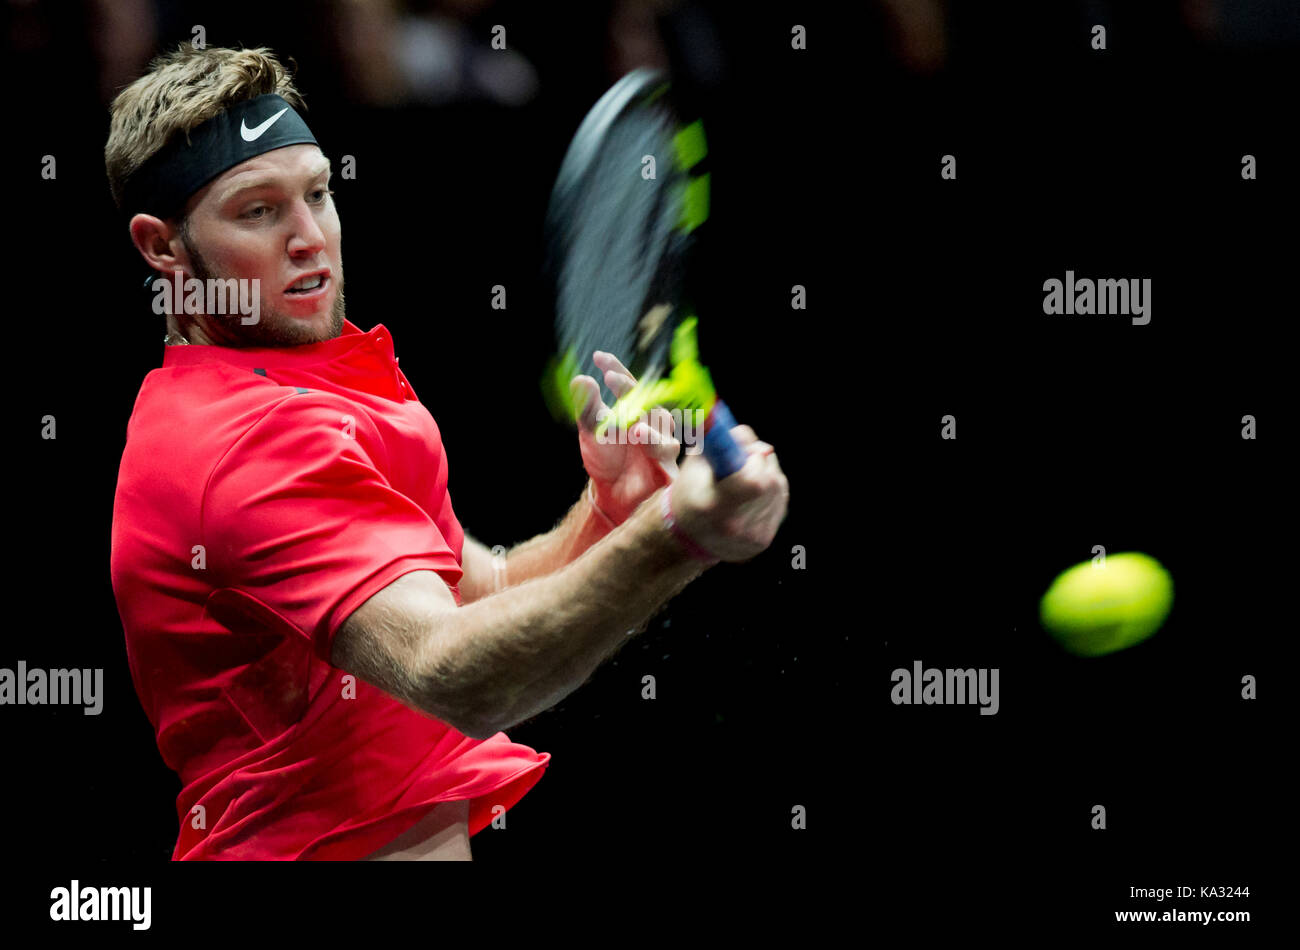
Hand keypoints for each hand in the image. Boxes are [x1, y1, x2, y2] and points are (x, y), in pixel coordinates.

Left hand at [570, 351, 679, 523]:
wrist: (610, 493)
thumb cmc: (606, 458)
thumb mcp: (591, 431)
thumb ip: (587, 407)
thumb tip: (580, 379)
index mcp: (638, 412)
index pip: (630, 386)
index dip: (617, 370)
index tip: (599, 357)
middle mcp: (655, 427)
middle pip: (649, 405)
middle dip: (632, 393)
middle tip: (612, 379)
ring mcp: (663, 450)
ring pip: (664, 437)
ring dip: (651, 432)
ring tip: (634, 428)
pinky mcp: (666, 474)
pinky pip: (668, 465)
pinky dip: (659, 457)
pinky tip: (648, 452)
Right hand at [668, 425, 788, 562]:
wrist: (688, 535)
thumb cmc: (691, 491)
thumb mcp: (697, 461)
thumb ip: (723, 442)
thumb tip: (754, 440)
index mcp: (713, 506)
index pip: (755, 480)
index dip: (755, 460)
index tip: (744, 455)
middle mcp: (734, 526)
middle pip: (770, 482)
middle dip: (761, 463)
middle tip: (744, 463)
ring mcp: (751, 536)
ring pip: (778, 489)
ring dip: (767, 474)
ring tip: (744, 479)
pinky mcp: (763, 540)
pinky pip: (780, 502)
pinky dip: (770, 491)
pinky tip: (751, 493)